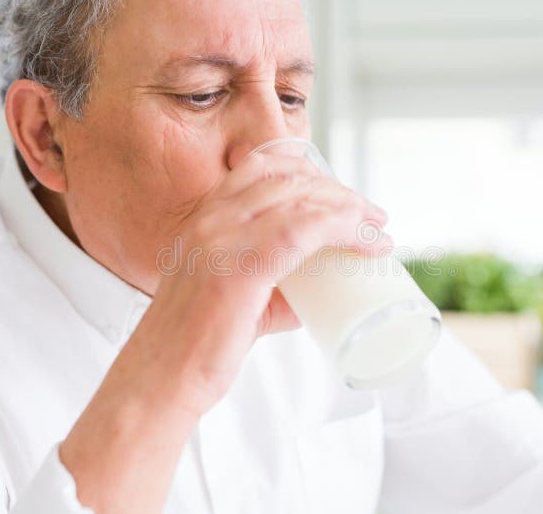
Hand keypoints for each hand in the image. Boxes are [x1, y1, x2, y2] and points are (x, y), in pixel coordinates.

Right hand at [145, 150, 391, 414]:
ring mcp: (222, 239)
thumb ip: (276, 283)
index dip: (311, 173)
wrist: (164, 376)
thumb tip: (323, 286)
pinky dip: (345, 230)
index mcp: (206, 215)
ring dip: (351, 209)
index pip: (263, 167)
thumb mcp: (233, 291)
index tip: (344, 198)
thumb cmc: (199, 340)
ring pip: (303, 200)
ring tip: (378, 229)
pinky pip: (304, 231)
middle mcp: (212, 218)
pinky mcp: (239, 268)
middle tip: (372, 217)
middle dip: (340, 192)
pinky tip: (369, 243)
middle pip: (290, 179)